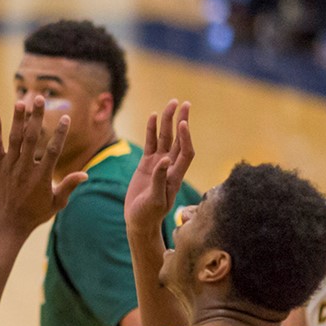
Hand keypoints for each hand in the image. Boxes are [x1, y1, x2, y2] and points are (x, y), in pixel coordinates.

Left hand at [0, 98, 86, 236]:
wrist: (9, 222)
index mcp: (42, 176)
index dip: (60, 134)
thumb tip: (85, 174)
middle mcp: (25, 168)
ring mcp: (10, 166)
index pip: (53, 151)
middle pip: (32, 138)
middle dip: (36, 117)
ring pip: (14, 139)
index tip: (65, 118)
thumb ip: (69, 186)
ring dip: (18, 119)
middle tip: (40, 98)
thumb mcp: (57, 203)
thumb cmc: (36, 212)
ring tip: (22, 102)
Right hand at [125, 100, 193, 237]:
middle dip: (182, 121)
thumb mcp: (156, 200)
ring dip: (168, 121)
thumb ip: (160, 180)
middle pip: (178, 139)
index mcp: (176, 175)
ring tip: (171, 104)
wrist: (140, 221)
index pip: (186, 151)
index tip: (183, 123)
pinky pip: (150, 143)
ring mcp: (159, 164)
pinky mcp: (147, 164)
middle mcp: (170, 166)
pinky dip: (151, 130)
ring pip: (164, 138)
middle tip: (185, 104)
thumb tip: (165, 160)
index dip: (186, 137)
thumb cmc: (149, 214)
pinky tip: (152, 116)